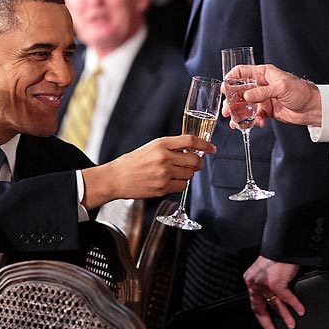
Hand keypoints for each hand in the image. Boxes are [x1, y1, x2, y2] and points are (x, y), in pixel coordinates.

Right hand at [82, 135, 214, 207]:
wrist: (116, 178)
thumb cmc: (133, 162)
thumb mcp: (151, 147)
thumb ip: (170, 147)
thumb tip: (191, 151)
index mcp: (161, 144)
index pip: (190, 141)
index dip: (205, 144)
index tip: (212, 148)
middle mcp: (164, 157)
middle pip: (194, 160)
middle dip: (198, 163)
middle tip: (195, 164)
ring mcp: (164, 174)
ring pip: (189, 175)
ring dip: (186, 175)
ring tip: (173, 173)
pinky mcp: (163, 187)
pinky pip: (182, 187)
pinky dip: (179, 185)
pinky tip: (168, 182)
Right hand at [224, 64, 321, 127]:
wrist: (314, 108)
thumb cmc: (301, 92)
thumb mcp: (282, 88)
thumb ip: (263, 92)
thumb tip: (246, 95)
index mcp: (264, 74)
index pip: (242, 72)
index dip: (231, 78)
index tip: (224, 87)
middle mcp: (261, 86)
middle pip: (240, 92)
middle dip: (232, 102)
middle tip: (227, 111)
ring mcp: (263, 99)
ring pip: (245, 106)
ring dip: (240, 114)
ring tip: (236, 123)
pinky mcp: (267, 111)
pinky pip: (255, 116)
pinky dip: (253, 121)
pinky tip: (257, 124)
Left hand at [243, 256, 302, 328]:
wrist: (282, 247)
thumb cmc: (276, 257)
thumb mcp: (267, 272)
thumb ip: (267, 285)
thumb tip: (275, 300)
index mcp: (251, 280)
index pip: (254, 302)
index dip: (261, 316)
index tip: (267, 326)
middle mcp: (254, 283)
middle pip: (260, 307)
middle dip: (267, 322)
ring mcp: (264, 284)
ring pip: (275, 304)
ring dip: (285, 315)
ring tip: (292, 324)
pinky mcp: (275, 284)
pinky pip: (287, 299)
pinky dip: (295, 305)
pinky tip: (300, 310)